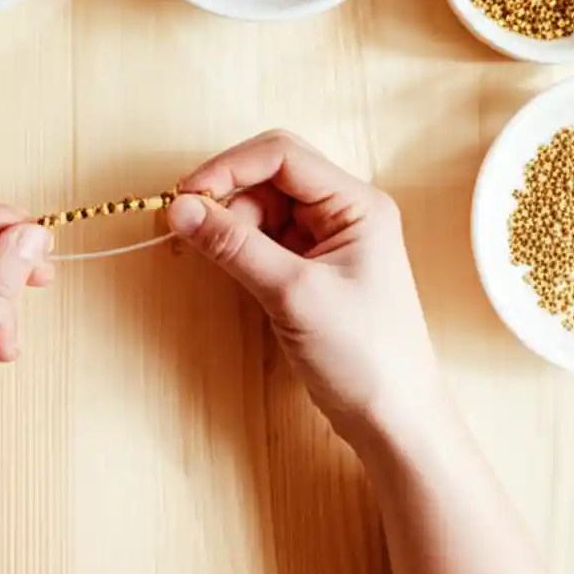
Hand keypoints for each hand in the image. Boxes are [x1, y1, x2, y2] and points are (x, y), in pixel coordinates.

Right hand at [167, 130, 438, 434]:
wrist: (393, 418)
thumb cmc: (363, 356)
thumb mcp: (292, 294)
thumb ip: (235, 246)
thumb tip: (180, 208)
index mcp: (357, 205)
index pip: (282, 156)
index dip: (228, 167)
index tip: (186, 197)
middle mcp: (345, 213)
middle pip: (270, 176)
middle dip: (227, 196)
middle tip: (188, 227)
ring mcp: (329, 241)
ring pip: (263, 208)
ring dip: (231, 224)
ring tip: (212, 256)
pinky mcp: (312, 269)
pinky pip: (266, 238)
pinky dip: (240, 246)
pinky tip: (227, 266)